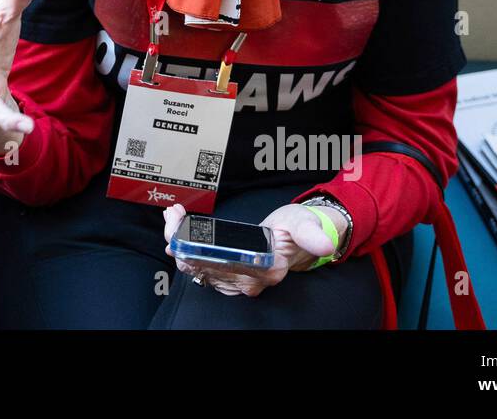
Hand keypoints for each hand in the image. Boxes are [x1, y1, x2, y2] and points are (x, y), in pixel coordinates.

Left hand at [161, 201, 346, 296]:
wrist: (299, 237)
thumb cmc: (300, 229)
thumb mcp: (306, 226)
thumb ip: (311, 235)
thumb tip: (324, 244)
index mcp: (265, 270)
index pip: (221, 265)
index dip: (195, 250)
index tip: (179, 230)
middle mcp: (248, 280)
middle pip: (203, 267)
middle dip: (181, 241)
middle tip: (172, 216)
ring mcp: (236, 279)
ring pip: (197, 267)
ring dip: (181, 243)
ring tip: (172, 217)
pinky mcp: (229, 273)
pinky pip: (201, 264)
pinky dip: (187, 247)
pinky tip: (179, 228)